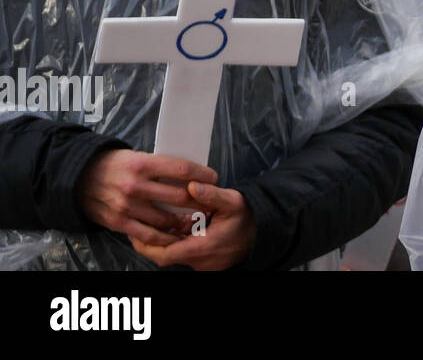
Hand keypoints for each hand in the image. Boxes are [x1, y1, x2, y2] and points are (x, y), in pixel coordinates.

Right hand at [77, 149, 217, 246]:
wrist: (79, 179)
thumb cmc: (115, 165)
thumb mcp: (137, 156)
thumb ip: (159, 165)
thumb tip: (190, 172)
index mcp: (143, 164)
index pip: (182, 169)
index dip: (202, 175)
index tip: (213, 178)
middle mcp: (135, 185)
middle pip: (178, 196)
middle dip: (199, 201)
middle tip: (211, 203)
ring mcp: (127, 206)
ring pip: (167, 218)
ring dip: (186, 221)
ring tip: (198, 220)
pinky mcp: (119, 222)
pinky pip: (149, 234)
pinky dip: (166, 237)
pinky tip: (177, 235)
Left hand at [130, 181, 255, 269]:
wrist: (261, 236)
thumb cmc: (247, 220)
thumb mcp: (233, 203)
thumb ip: (212, 194)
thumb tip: (193, 185)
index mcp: (202, 247)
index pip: (164, 254)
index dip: (147, 245)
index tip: (136, 233)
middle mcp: (199, 260)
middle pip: (165, 256)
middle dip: (151, 243)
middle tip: (138, 228)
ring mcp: (201, 264)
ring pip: (174, 255)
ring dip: (165, 241)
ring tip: (155, 223)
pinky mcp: (204, 262)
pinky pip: (184, 254)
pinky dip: (176, 243)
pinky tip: (175, 228)